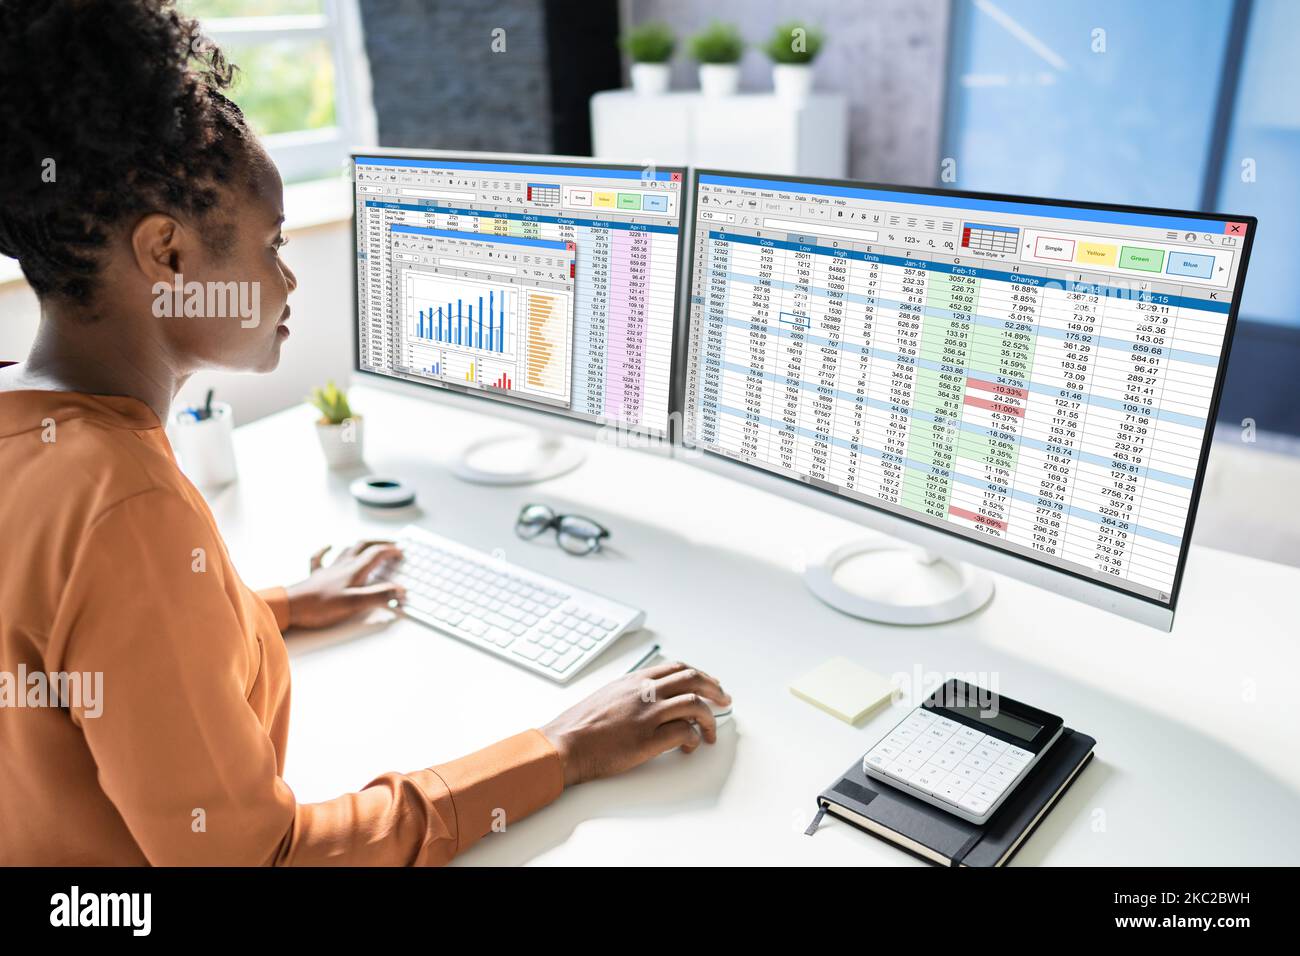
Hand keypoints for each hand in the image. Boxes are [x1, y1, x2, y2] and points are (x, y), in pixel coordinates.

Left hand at [283, 540, 405, 629]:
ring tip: (369, 544)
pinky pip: (320, 558)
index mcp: (354, 570)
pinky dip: (326, 550)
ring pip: (347, 550)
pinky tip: (328, 546)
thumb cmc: (321, 606)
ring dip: (361, 545)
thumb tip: (401, 590)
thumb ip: (379, 596)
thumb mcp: (355, 603)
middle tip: (391, 544)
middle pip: (364, 546)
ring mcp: (328, 570)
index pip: (377, 554)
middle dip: (380, 543)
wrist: (290, 606)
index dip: (391, 551)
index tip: (401, 552)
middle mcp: (342, 566)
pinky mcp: (315, 577)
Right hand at [540, 660, 730, 786]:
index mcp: (634, 681)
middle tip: (725, 701)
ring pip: (694, 704)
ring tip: (711, 732)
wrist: (564, 744)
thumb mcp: (606, 696)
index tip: (710, 684)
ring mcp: (647, 714)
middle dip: (715, 690)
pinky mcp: (648, 739)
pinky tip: (690, 746)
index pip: (676, 668)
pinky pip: (684, 732)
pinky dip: (694, 739)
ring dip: (710, 719)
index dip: (699, 675)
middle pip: (693, 680)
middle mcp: (644, 692)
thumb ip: (630, 693)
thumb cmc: (579, 726)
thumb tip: (649, 698)